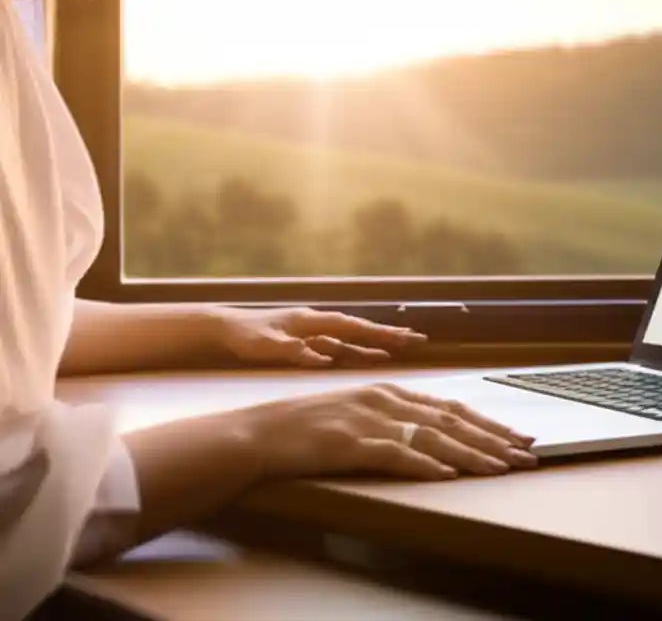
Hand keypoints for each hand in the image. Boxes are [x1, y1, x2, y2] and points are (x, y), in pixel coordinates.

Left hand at [213, 306, 426, 367]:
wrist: (225, 327)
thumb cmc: (245, 336)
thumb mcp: (266, 346)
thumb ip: (293, 351)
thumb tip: (321, 358)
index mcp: (312, 322)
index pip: (352, 327)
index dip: (379, 333)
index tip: (404, 338)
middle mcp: (318, 324)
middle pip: (359, 330)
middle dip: (388, 334)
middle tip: (417, 339)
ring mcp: (315, 333)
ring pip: (352, 339)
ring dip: (376, 343)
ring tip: (402, 347)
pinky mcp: (309, 342)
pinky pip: (340, 347)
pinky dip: (357, 351)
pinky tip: (370, 357)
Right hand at [238, 382, 537, 479]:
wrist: (260, 433)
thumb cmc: (308, 428)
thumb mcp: (359, 414)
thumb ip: (395, 421)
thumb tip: (436, 440)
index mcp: (389, 392)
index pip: (451, 408)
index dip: (488, 423)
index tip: (517, 436)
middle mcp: (385, 401)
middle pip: (452, 421)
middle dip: (494, 438)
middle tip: (527, 453)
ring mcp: (368, 421)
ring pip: (432, 438)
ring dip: (472, 454)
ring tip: (501, 467)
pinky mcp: (349, 443)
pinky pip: (394, 455)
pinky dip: (424, 465)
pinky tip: (447, 474)